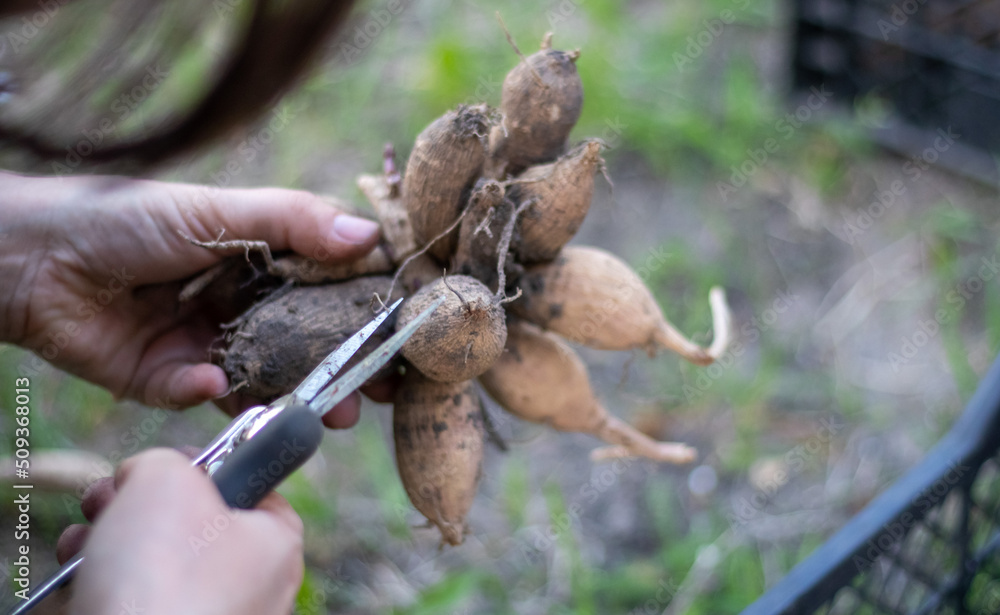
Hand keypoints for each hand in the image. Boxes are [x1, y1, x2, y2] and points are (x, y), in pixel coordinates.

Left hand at [0, 172, 383, 425]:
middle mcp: (240, 305)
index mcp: (258, 261)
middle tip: (379, 392)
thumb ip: (292, 224)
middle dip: (342, 370)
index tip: (403, 336)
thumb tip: (371, 237)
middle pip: (304, 344)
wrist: (33, 257)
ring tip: (329, 414)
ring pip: (264, 378)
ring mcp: (206, 344)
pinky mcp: (167, 378)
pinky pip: (201, 394)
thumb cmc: (125, 216)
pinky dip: (208, 392)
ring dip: (295, 396)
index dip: (363, 315)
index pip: (325, 291)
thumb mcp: (217, 210)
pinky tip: (211, 383)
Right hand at [58, 448, 303, 614]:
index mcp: (277, 546)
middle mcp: (256, 590)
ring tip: (87, 538)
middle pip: (196, 523)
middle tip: (112, 495)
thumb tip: (147, 475)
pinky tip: (78, 572)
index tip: (173, 464)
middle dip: (142, 503)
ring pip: (157, 562)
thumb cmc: (160, 574)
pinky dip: (103, 582)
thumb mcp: (166, 479)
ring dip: (111, 539)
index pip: (256, 488)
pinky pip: (136, 601)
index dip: (210, 466)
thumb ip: (165, 462)